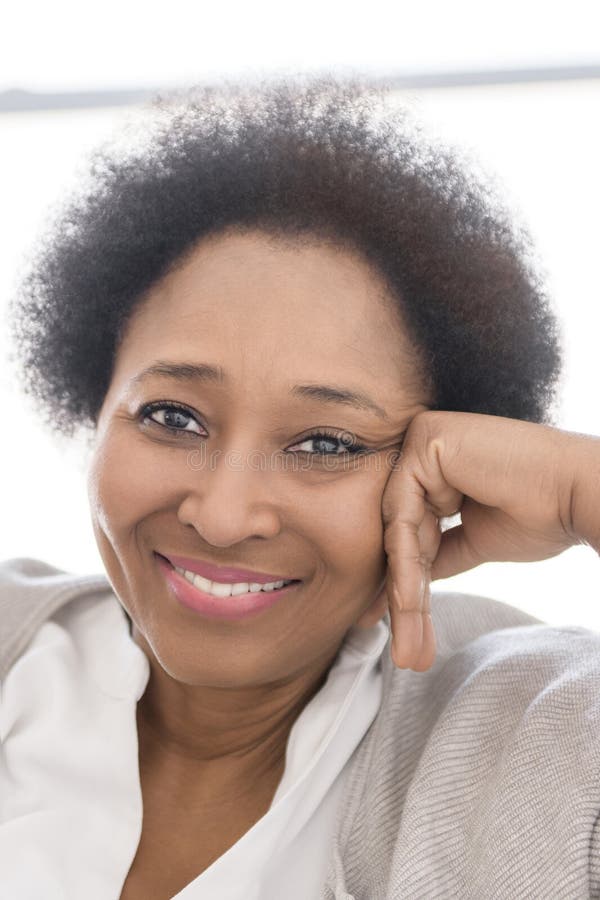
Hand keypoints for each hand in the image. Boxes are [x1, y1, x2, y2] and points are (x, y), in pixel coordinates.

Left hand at [376, 410, 598, 671]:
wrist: (579, 493)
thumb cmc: (543, 512)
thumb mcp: (477, 539)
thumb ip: (439, 550)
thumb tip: (410, 577)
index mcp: (436, 465)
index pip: (408, 530)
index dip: (402, 584)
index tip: (397, 632)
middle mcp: (424, 448)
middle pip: (400, 533)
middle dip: (401, 600)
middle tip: (403, 654)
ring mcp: (421, 441)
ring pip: (399, 533)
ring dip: (404, 598)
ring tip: (409, 649)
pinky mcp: (424, 443)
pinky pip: (404, 517)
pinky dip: (406, 567)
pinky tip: (409, 609)